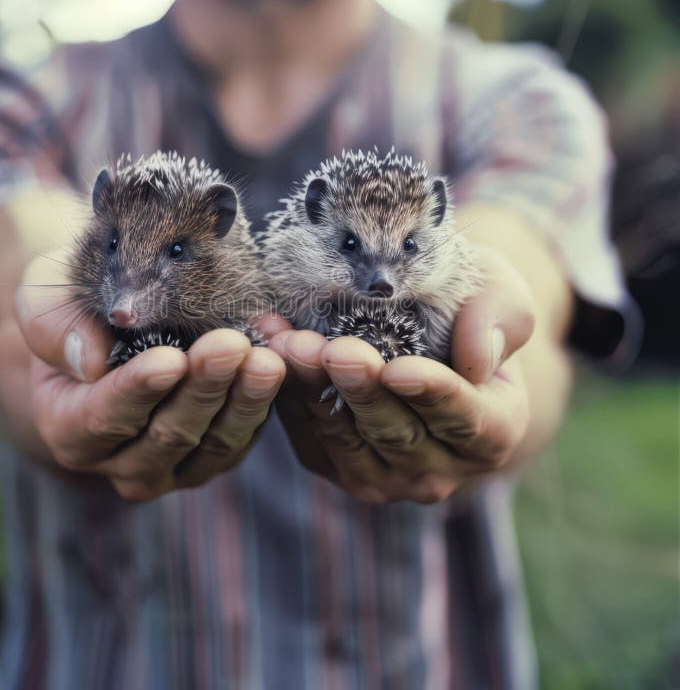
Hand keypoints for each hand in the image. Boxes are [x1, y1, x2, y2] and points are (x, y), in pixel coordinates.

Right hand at [12, 250, 285, 500]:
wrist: (113, 328)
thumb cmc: (76, 312)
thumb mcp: (44, 306)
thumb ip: (55, 329)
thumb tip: (91, 362)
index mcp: (69, 427)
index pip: (104, 415)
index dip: (138, 389)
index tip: (170, 358)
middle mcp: (120, 461)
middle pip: (168, 434)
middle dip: (203, 388)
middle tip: (230, 345)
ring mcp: (173, 464)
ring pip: (215, 443)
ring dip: (244, 399)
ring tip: (267, 358)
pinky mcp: (215, 454)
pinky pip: (245, 435)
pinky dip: (266, 399)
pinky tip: (281, 356)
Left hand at [267, 245, 535, 503]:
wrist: (425, 331)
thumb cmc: (468, 310)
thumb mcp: (499, 297)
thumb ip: (498, 320)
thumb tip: (478, 359)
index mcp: (492, 433)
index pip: (464, 418)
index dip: (431, 395)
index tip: (399, 369)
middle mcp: (439, 469)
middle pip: (395, 432)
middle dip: (361, 389)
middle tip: (335, 351)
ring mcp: (384, 475)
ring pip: (343, 438)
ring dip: (314, 389)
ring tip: (292, 344)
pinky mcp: (334, 465)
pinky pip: (307, 434)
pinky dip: (288, 391)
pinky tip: (272, 346)